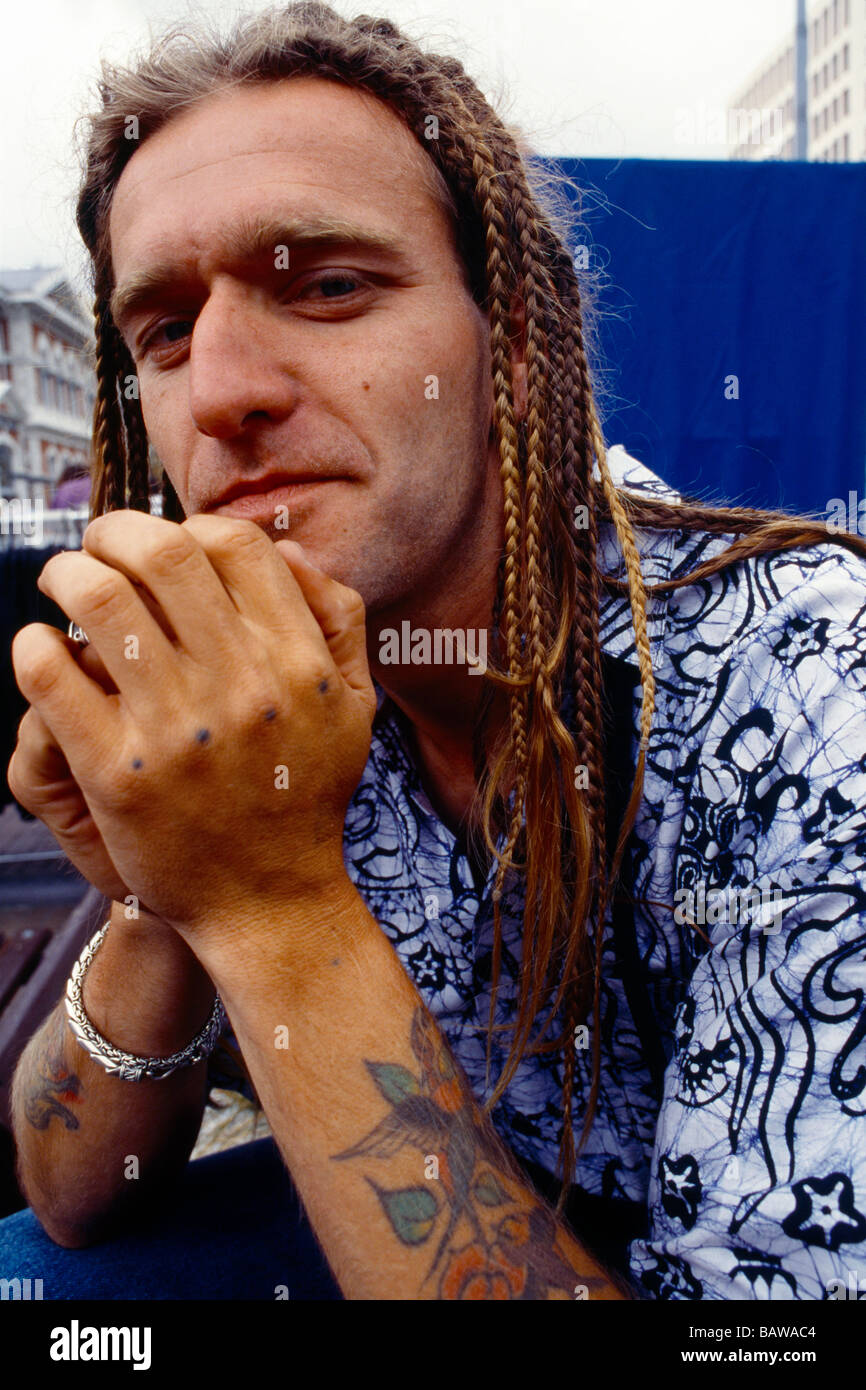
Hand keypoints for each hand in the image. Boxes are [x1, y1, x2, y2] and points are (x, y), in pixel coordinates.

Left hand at [10, 513, 375, 946]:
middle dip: (115, 531)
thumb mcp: (353, 705)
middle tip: (95, 546)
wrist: (269, 904)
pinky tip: (40, 650)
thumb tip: (288, 548)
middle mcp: (241, 685)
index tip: (166, 548)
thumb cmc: (305, 796)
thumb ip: (338, 619)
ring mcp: (177, 729)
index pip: (234, 544)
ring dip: (66, 574)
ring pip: (99, 601)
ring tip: (61, 583)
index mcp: (298, 661)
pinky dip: (34, 647)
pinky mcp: (118, 774)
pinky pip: (53, 677)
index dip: (189, 527)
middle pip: (163, 553)